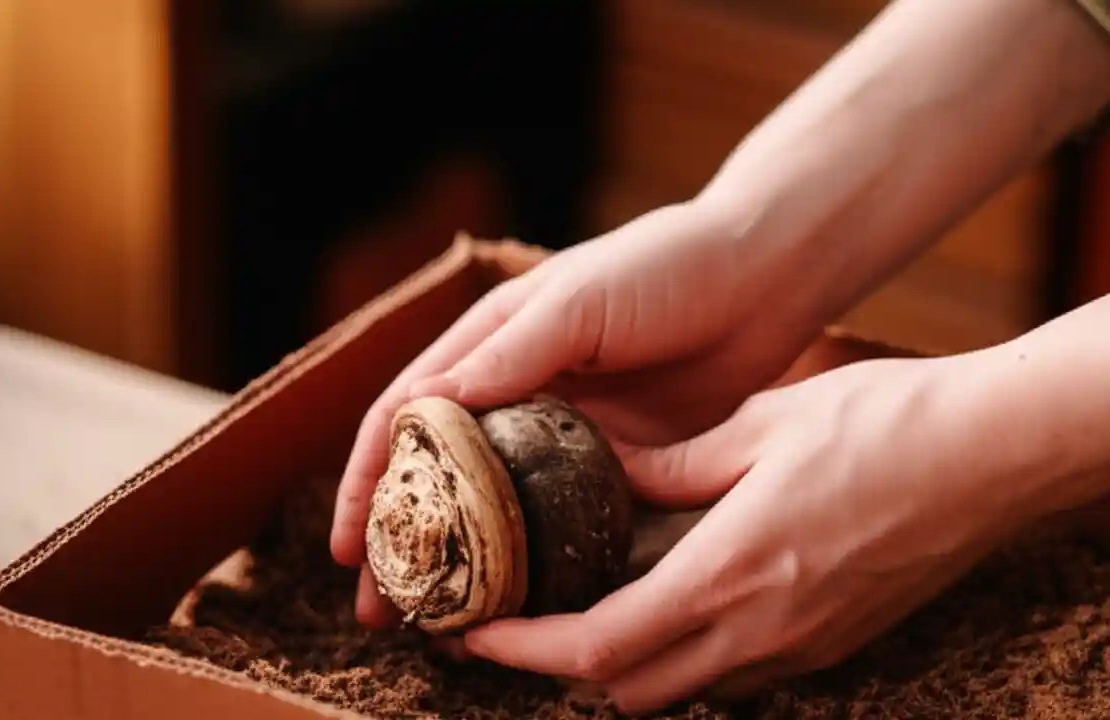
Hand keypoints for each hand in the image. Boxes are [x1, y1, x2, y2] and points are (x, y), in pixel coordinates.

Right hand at [331, 199, 822, 622]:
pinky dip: (535, 563)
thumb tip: (425, 407)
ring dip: (464, 565)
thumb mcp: (578, 301)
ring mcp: (564, 434)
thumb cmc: (664, 267)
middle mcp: (514, 392)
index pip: (405, 415)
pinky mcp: (617, 464)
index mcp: (487, 344)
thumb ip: (508, 354)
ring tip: (439, 626)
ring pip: (496, 510)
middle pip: (440, 476)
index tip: (347, 546)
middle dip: (404, 541)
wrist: (761, 278)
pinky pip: (564, 521)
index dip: (368, 480)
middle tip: (381, 610)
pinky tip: (523, 605)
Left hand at [460, 353, 1026, 712]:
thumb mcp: (760, 425)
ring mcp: (805, 648)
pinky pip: (741, 675)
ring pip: (688, 690)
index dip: (525, 652)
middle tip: (525, 621)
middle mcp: (762, 631)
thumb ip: (674, 465)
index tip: (477, 634)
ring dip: (629, 665)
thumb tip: (610, 474)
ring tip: (594, 607)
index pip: (599, 648)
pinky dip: (693, 655)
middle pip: (632, 690)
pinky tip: (686, 597)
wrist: (994, 454)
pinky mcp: (838, 644)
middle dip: (566, 668)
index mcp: (729, 574)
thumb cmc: (883, 424)